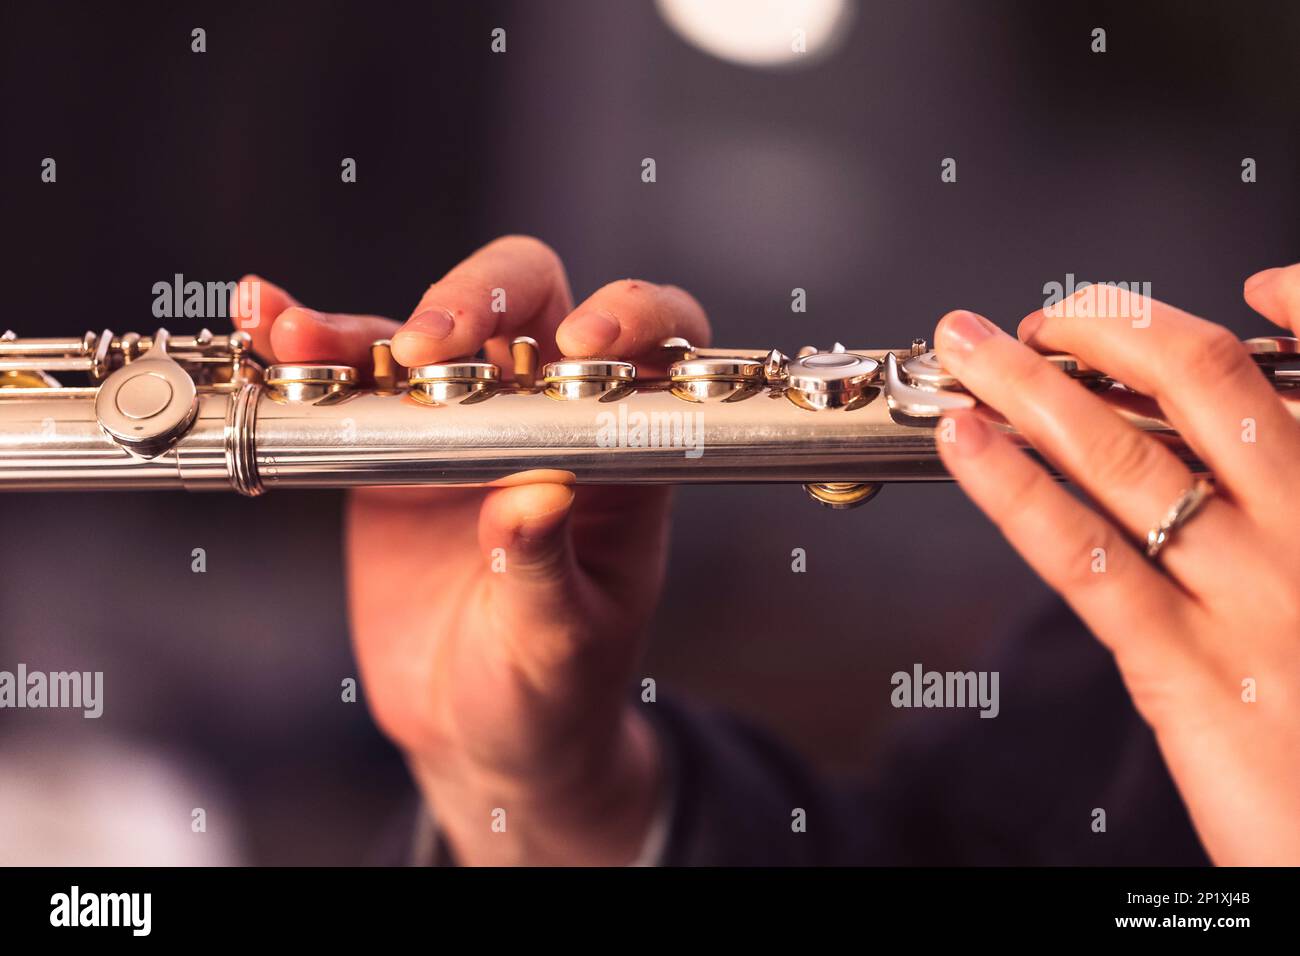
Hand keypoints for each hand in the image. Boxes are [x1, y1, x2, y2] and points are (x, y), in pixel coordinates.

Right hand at [233, 236, 709, 863]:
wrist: (477, 734)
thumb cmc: (550, 691)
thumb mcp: (558, 643)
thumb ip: (546, 570)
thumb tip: (537, 496)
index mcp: (619, 456)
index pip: (648, 350)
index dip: (627, 320)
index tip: (579, 347)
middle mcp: (544, 421)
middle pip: (528, 303)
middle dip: (477, 298)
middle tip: (425, 349)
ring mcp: (463, 427)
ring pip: (422, 335)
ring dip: (360, 326)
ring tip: (298, 339)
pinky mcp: (391, 449)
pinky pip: (350, 383)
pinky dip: (307, 350)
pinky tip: (267, 326)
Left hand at [933, 268, 1299, 864]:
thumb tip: (1231, 461)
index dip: (1298, 305)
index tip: (1249, 285)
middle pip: (1206, 385)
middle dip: (1111, 326)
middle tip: (1047, 315)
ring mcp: (1255, 599)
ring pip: (1128, 454)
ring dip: (1032, 384)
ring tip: (970, 347)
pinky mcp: (1189, 671)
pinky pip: (1086, 555)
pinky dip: (1015, 486)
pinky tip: (966, 443)